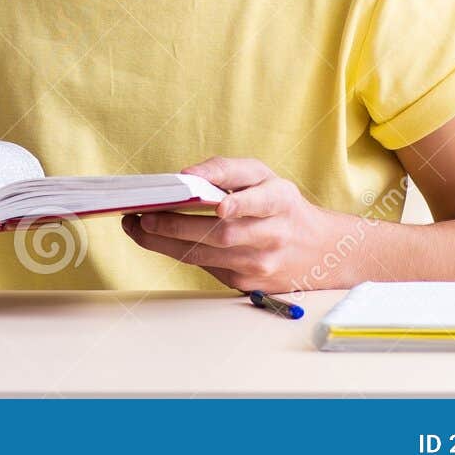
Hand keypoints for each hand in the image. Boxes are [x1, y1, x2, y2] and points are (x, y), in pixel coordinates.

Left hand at [122, 157, 350, 292]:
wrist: (317, 251)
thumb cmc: (278, 205)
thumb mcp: (263, 176)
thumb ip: (226, 170)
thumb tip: (187, 175)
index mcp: (280, 200)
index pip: (262, 202)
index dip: (241, 203)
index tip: (220, 205)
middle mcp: (273, 234)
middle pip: (222, 234)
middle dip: (178, 225)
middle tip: (144, 216)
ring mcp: (261, 264)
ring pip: (207, 255)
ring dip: (165, 242)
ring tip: (136, 227)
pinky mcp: (247, 285)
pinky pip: (206, 268)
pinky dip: (177, 252)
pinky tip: (154, 239)